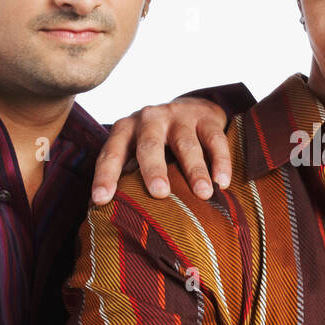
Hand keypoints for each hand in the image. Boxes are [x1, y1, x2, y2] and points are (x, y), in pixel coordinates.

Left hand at [92, 97, 233, 204]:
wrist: (191, 108)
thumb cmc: (157, 143)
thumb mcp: (135, 151)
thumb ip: (126, 175)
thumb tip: (112, 217)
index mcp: (126, 129)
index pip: (112, 152)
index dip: (105, 175)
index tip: (101, 200)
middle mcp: (150, 119)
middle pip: (150, 143)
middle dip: (154, 168)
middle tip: (159, 192)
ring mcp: (180, 116)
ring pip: (186, 144)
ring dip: (195, 170)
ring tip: (203, 194)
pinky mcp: (207, 118)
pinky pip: (215, 140)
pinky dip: (221, 161)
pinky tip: (223, 182)